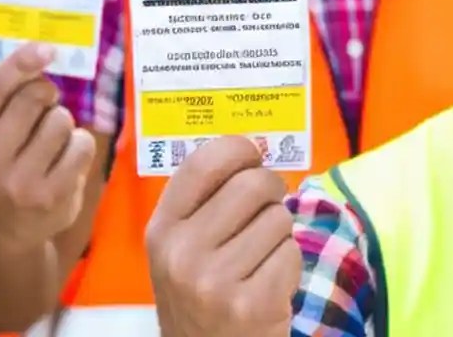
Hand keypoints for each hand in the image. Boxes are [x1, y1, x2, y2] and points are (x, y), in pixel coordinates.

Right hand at [0, 43, 95, 253]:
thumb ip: (0, 101)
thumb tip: (38, 56)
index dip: (23, 61)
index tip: (46, 49)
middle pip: (35, 97)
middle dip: (46, 97)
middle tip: (42, 113)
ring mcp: (21, 183)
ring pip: (62, 120)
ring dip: (63, 124)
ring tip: (50, 144)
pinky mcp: (53, 197)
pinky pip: (82, 145)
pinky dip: (80, 145)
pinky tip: (66, 160)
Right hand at [146, 136, 300, 336]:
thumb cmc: (201, 294)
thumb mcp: (180, 249)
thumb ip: (204, 202)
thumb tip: (252, 148)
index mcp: (161, 230)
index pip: (203, 163)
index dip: (238, 148)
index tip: (253, 155)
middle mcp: (182, 253)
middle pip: (252, 184)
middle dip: (271, 189)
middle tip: (269, 204)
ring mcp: (215, 282)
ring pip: (278, 218)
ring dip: (280, 233)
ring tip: (260, 257)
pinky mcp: (251, 305)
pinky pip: (291, 253)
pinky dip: (289, 264)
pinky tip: (269, 282)